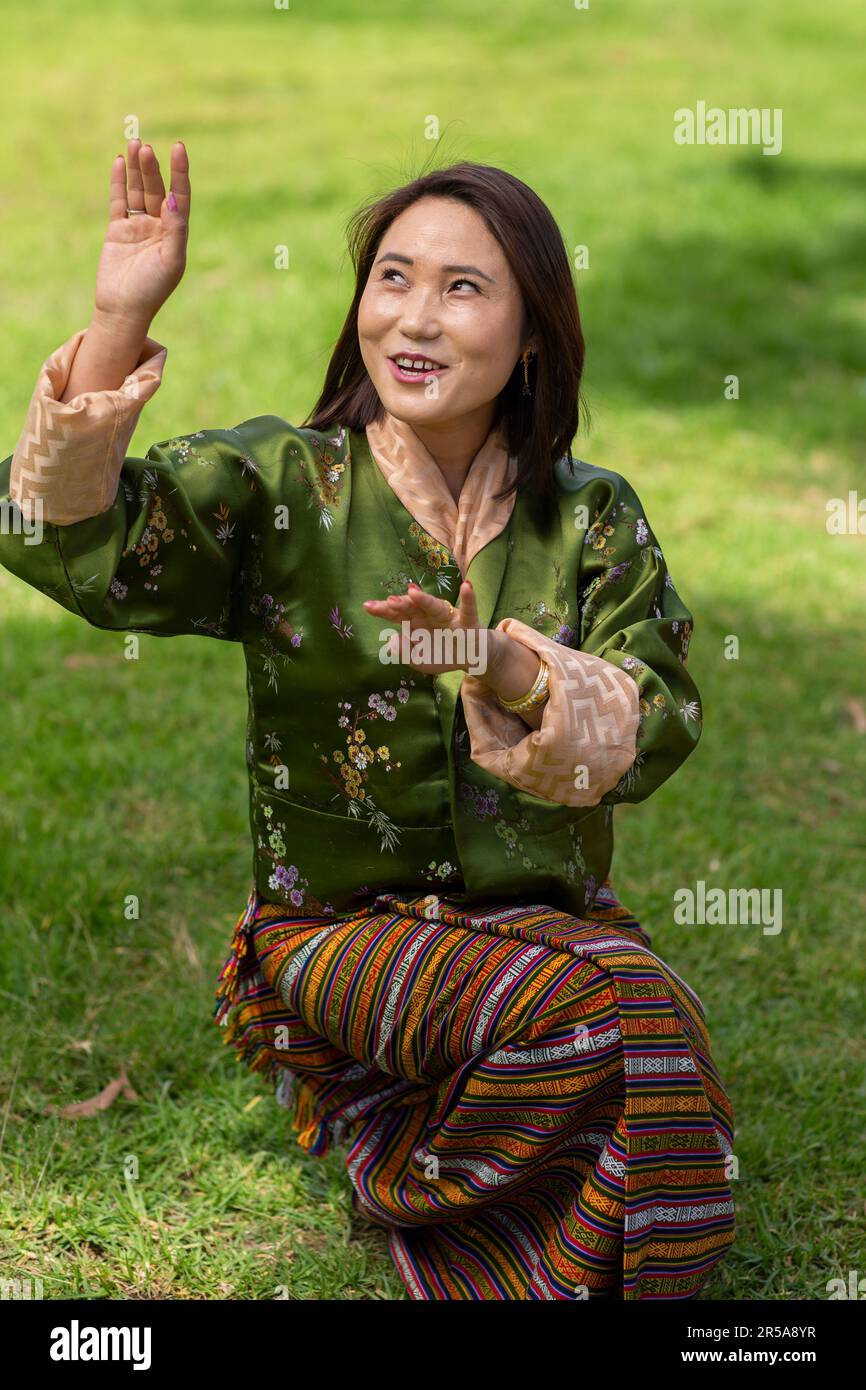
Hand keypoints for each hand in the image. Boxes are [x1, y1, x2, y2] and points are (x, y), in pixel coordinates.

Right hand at [93, 138, 190, 330]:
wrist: (123, 310)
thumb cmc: (152, 290)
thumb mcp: (171, 261)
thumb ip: (175, 229)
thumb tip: (173, 198)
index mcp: (176, 234)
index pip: (180, 196)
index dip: (180, 172)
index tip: (178, 147)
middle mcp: (158, 227)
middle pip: (157, 189)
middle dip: (152, 168)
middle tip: (145, 148)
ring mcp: (137, 226)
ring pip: (137, 190)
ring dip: (136, 169)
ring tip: (135, 145)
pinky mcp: (117, 229)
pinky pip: (118, 200)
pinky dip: (118, 181)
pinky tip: (118, 162)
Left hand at [362, 580, 488, 675]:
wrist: (472, 658)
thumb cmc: (442, 654)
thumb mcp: (419, 660)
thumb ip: (404, 653)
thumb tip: (392, 640)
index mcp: (415, 622)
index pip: (396, 614)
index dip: (383, 610)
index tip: (367, 606)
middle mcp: (429, 615)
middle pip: (413, 607)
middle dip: (401, 604)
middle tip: (389, 601)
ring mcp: (448, 617)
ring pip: (435, 607)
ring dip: (425, 599)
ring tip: (413, 592)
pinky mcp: (468, 622)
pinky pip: (468, 610)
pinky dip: (469, 598)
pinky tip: (467, 586)